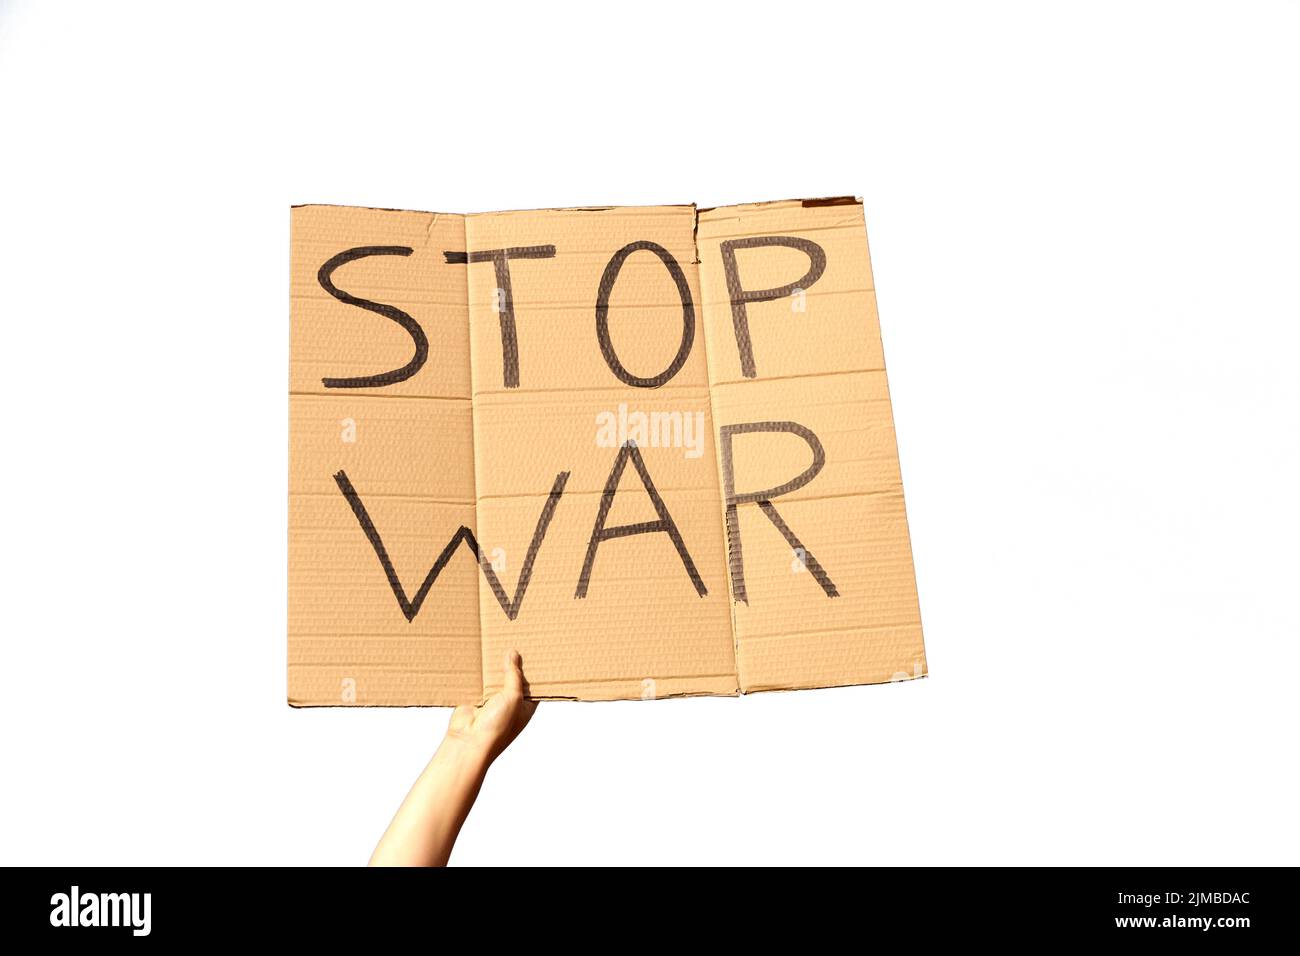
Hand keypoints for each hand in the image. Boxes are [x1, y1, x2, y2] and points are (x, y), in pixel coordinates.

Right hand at [446, 649, 536, 764]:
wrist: (469, 741)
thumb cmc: (497, 727)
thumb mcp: (513, 697)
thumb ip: (514, 675)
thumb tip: (514, 654)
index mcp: (525, 707)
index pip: (533, 685)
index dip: (534, 671)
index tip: (535, 653)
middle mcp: (510, 704)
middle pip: (513, 679)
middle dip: (513, 665)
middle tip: (516, 642)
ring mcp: (492, 702)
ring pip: (495, 679)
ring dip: (495, 667)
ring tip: (498, 644)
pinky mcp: (476, 699)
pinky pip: (479, 681)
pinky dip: (479, 672)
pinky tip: (480, 656)